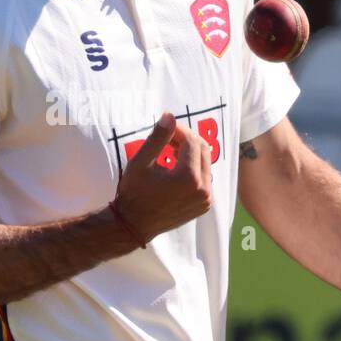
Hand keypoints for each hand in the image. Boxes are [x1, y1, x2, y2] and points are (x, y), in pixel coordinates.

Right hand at [114, 110, 212, 240]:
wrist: (134, 225)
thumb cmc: (134, 193)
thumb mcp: (141, 162)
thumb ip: (158, 138)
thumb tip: (170, 116)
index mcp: (188, 178)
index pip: (191, 141)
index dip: (179, 130)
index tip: (166, 128)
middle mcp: (202, 189)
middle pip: (203, 150)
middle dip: (187, 139)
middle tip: (169, 138)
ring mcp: (205, 199)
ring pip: (206, 163)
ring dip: (191, 153)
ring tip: (170, 152)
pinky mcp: (204, 205)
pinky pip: (205, 178)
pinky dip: (194, 168)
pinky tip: (175, 168)